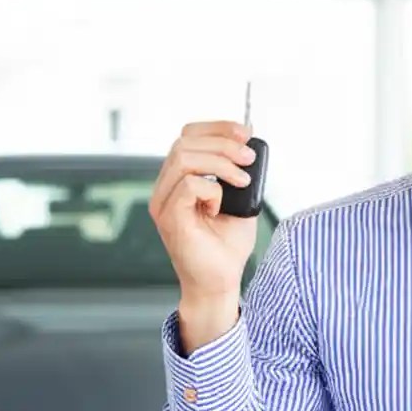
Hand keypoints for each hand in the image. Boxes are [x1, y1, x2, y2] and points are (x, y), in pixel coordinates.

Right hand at [149, 121, 259, 348]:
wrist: (220, 282)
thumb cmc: (226, 246)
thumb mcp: (240, 200)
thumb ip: (237, 172)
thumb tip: (247, 143)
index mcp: (179, 179)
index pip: (188, 136)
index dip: (217, 128)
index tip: (245, 133)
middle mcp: (165, 188)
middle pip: (185, 141)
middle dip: (223, 143)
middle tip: (248, 159)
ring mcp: (163, 202)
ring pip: (184, 157)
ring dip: (221, 164)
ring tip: (242, 182)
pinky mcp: (169, 217)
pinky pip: (188, 185)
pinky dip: (212, 190)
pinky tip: (220, 208)